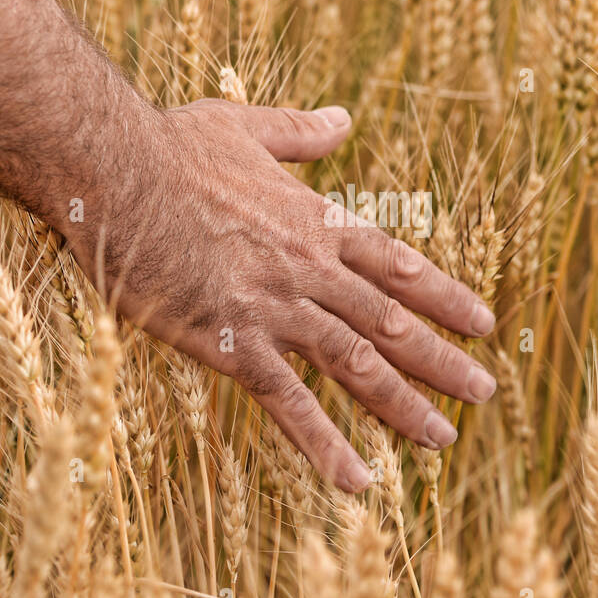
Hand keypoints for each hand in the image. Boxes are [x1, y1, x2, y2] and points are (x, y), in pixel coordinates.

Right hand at [65, 97, 497, 491]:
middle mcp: (308, 268)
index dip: (446, 296)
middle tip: (485, 391)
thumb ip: (300, 129)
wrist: (112, 170)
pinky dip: (325, 442)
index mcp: (314, 221)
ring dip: (403, 404)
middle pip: (391, 321)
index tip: (485, 323)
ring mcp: (274, 307)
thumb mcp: (245, 125)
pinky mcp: (230, 342)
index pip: (398, 266)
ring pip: (356, 364)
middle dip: (443, 359)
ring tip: (443, 437)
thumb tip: (343, 116)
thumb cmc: (168, 146)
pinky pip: (288, 401)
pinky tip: (357, 480)